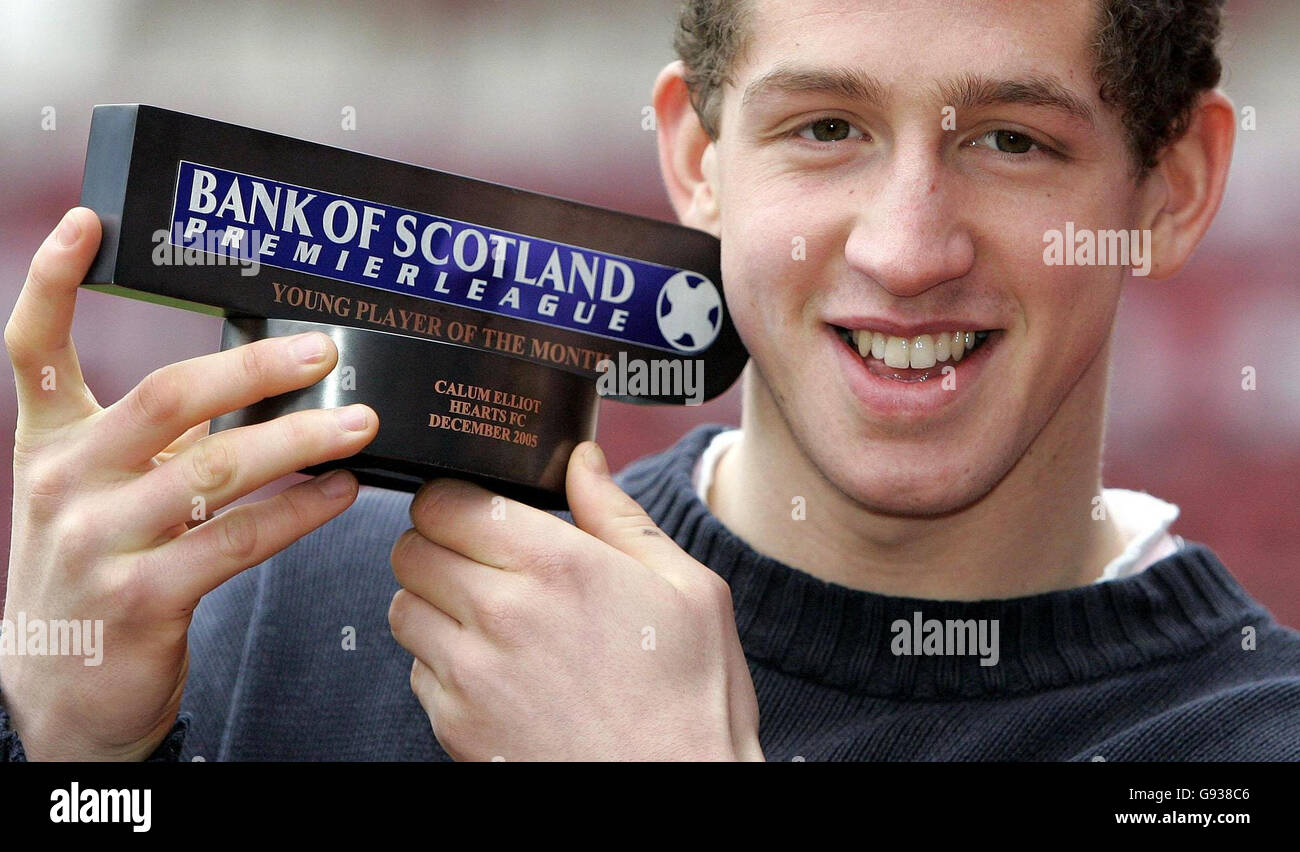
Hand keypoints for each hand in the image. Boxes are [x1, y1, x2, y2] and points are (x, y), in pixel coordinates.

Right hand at [1, 207, 378, 759]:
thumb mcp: (97, 492)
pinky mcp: (143, 597)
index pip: (32, 348)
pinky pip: (239, 539)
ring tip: (359, 424)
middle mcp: (63, 482)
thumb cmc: (95, 570)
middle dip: (257, 367)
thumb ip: (152, 439)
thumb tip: (251, 382)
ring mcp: (99, 541)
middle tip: (325, 350)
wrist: (62, 687)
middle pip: (168, 397)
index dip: (51, 279)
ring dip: (301, 439)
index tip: (89, 223)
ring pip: (217, 468)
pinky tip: (339, 494)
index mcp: (48, 443)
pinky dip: (299, 512)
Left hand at [388, 441, 762, 760]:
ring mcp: (471, 675)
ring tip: (485, 614)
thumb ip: (619, 515)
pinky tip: (494, 668)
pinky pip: (416, 671)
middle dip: (438, 543)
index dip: (456, 498)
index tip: (477, 510)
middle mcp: (501, 613)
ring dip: (433, 601)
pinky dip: (441, 663)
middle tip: (479, 559)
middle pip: (410, 548)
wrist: (674, 795)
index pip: (446, 501)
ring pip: (402, 607)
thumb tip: (583, 460)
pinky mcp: (456, 726)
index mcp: (557, 564)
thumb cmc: (691, 698)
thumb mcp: (688, 588)